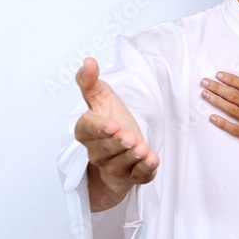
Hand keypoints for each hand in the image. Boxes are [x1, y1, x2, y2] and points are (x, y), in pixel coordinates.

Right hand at [74, 57, 158, 211]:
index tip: (111, 126)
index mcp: (86, 131)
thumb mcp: (100, 97)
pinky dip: (145, 170)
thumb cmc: (109, 119)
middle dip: (119, 144)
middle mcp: (97, 152)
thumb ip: (90, 81)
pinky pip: (137, 176)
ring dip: (133, 157)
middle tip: (131, 138)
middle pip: (106, 149)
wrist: (119, 148)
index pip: (88, 129)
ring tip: (143, 149)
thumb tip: (88, 61)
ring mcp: (113, 166)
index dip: (100, 129)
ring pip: (121, 164)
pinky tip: (152, 161)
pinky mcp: (130, 177)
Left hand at [201, 59, 238, 162]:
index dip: (231, 79)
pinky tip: (212, 118)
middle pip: (235, 97)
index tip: (220, 74)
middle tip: (204, 82)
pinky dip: (223, 124)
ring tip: (205, 95)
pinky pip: (235, 130)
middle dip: (218, 88)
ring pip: (232, 111)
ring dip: (217, 102)